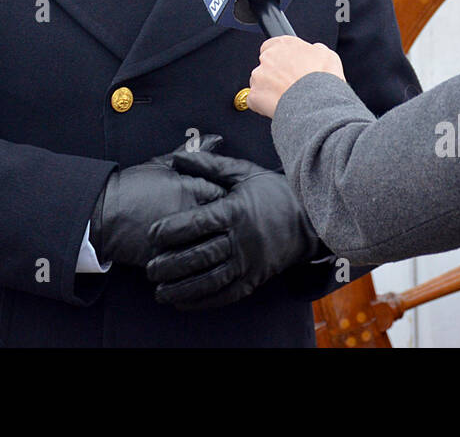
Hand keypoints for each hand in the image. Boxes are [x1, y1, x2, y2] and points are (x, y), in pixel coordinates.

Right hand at [89, 135, 224, 267]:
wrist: (103, 215)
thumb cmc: (131, 187)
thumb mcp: (162, 164)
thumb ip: (192, 152)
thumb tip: (217, 138)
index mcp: (189, 187)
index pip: (223, 192)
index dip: (226, 196)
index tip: (226, 200)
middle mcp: (188, 212)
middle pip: (222, 219)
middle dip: (225, 220)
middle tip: (226, 221)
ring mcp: (180, 237)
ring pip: (211, 243)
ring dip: (214, 242)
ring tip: (212, 239)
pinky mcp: (170, 257)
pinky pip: (193, 263)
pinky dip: (198, 260)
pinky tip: (197, 256)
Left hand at [145, 151, 319, 309]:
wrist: (309, 219)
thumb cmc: (273, 192)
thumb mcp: (243, 172)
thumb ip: (210, 166)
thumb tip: (178, 157)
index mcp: (235, 211)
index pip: (198, 223)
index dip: (173, 229)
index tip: (152, 234)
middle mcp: (242, 240)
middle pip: (201, 255)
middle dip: (172, 264)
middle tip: (149, 269)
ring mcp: (249, 262)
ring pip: (211, 279)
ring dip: (183, 288)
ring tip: (159, 291)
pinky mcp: (255, 279)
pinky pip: (227, 293)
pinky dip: (204, 301)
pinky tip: (183, 301)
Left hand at [246, 36, 345, 117]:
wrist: (317, 105)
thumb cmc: (322, 81)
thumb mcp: (327, 55)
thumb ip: (314, 49)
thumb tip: (313, 50)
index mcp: (284, 44)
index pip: (272, 46)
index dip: (280, 58)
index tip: (286, 67)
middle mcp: (268, 57)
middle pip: (265, 65)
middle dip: (274, 74)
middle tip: (289, 85)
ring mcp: (259, 76)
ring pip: (259, 82)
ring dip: (269, 89)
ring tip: (287, 98)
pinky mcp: (254, 95)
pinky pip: (255, 100)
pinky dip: (263, 105)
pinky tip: (278, 106)